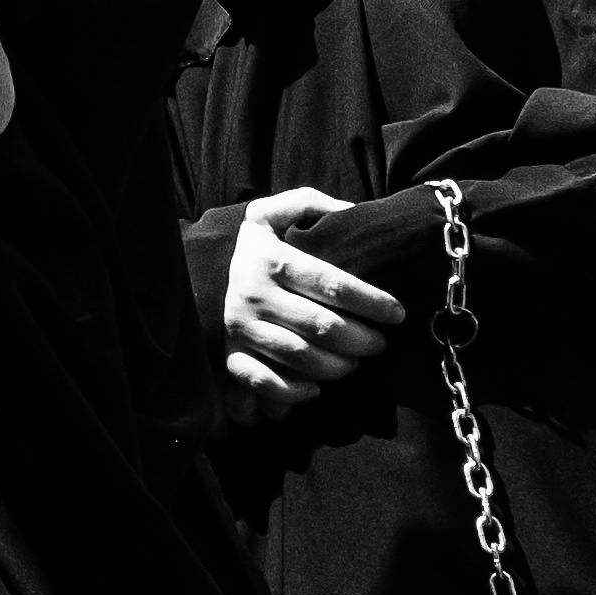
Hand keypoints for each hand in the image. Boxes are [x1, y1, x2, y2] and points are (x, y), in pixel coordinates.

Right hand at [220, 186, 408, 406]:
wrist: (197, 273)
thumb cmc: (253, 247)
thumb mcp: (271, 214)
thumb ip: (307, 203)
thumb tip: (348, 211)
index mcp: (270, 259)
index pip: (334, 284)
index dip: (373, 302)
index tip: (397, 314)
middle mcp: (253, 294)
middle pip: (324, 327)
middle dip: (363, 339)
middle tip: (380, 342)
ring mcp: (240, 328)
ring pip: (303, 357)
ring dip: (339, 366)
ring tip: (356, 361)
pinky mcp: (231, 354)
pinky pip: (266, 382)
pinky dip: (296, 391)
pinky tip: (316, 387)